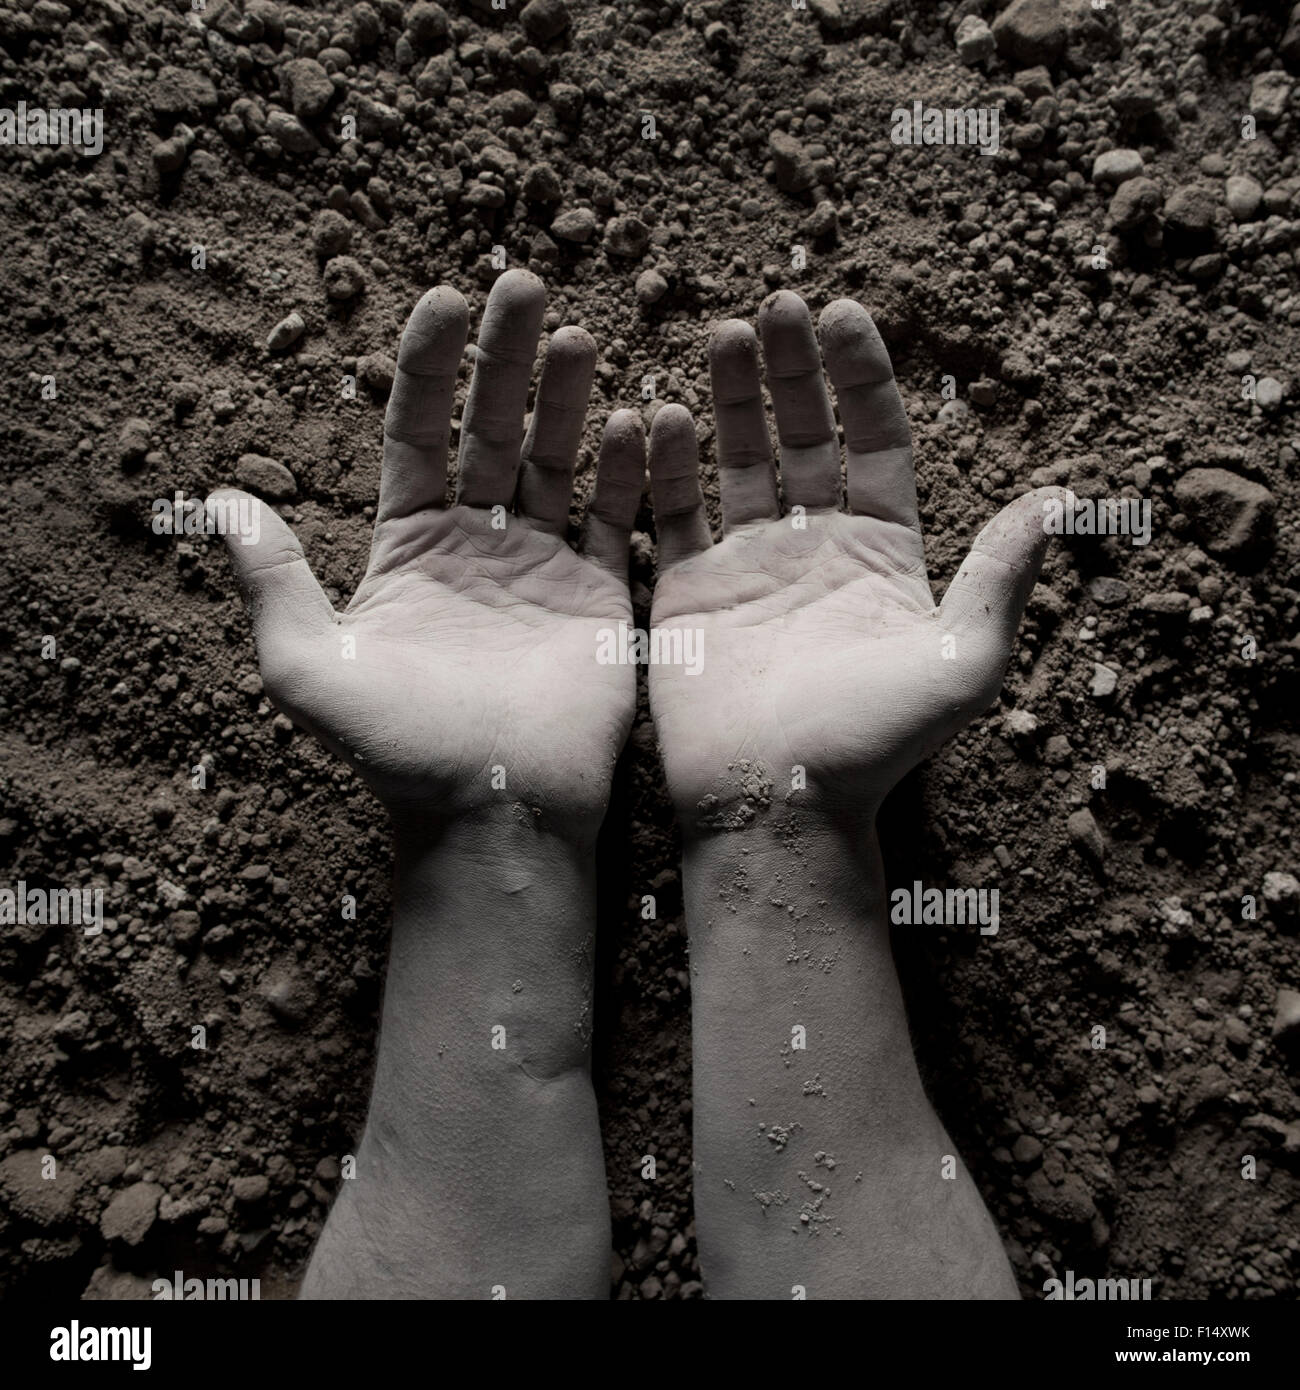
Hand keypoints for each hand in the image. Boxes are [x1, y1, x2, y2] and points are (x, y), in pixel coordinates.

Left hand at [213, 270, 643, 839]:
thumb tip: (221, 499)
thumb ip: (273, 580)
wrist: (494, 812)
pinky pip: (618, 520)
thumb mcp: (312, 665)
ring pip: (560, 462)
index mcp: (410, 544)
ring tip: (581, 338)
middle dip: (507, 359)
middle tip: (525, 284)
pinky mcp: (602, 598)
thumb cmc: (400, 747)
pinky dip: (629, 473)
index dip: (430, 363)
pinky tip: (638, 420)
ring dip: (571, 400)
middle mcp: (478, 544)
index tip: (446, 295)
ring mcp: (545, 567)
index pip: (418, 431)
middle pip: (494, 429)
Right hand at [647, 289, 1057, 830]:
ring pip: (736, 461)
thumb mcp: (964, 658)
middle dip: (790, 371)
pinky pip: (673, 511)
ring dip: (729, 398)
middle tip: (774, 307)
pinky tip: (658, 411)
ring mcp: (747, 566)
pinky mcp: (689, 591)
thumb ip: (1002, 574)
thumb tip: (1062, 497)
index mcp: (882, 552)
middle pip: (802, 436)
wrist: (777, 802)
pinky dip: (664, 463)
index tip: (842, 311)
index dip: (859, 376)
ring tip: (721, 334)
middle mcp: (815, 549)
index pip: (873, 441)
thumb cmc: (874, 740)